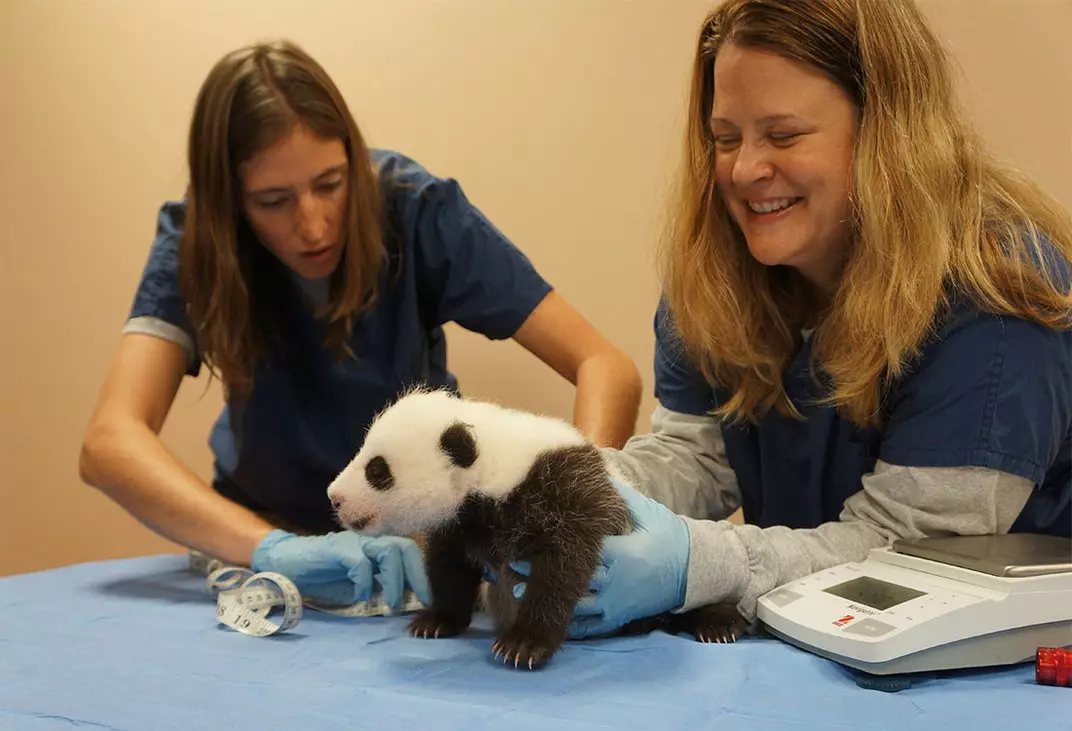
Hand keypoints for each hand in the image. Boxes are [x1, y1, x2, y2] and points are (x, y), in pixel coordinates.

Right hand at [251, 529, 430, 608]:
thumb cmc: (323, 577)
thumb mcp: (357, 586)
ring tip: (391, 604)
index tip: (427, 600)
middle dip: (416, 575)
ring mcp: (352, 543)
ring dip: (394, 579)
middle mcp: (368, 541)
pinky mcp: (335, 549)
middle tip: (418, 601)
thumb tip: (405, 602)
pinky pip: (359, 561)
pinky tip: (361, 597)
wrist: (285, 565)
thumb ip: (378, 588)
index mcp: (376, 549)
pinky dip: (364, 581)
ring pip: (388, 550)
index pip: (409, 552)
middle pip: (404, 547)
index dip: (421, 575)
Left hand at [506, 480, 689, 638]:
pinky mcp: (617, 618)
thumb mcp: (648, 512)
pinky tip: (543, 615)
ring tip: (515, 590)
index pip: (583, 553)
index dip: (554, 550)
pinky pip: (588, 627)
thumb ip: (621, 497)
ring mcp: (616, 603)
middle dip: (539, 574)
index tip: (528, 541)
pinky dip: (565, 624)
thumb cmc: (667, 537)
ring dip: (545, 599)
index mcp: (622, 554)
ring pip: (575, 606)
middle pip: (571, 580)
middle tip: (511, 564)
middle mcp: (616, 582)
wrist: (691, 572)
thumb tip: (596, 472)